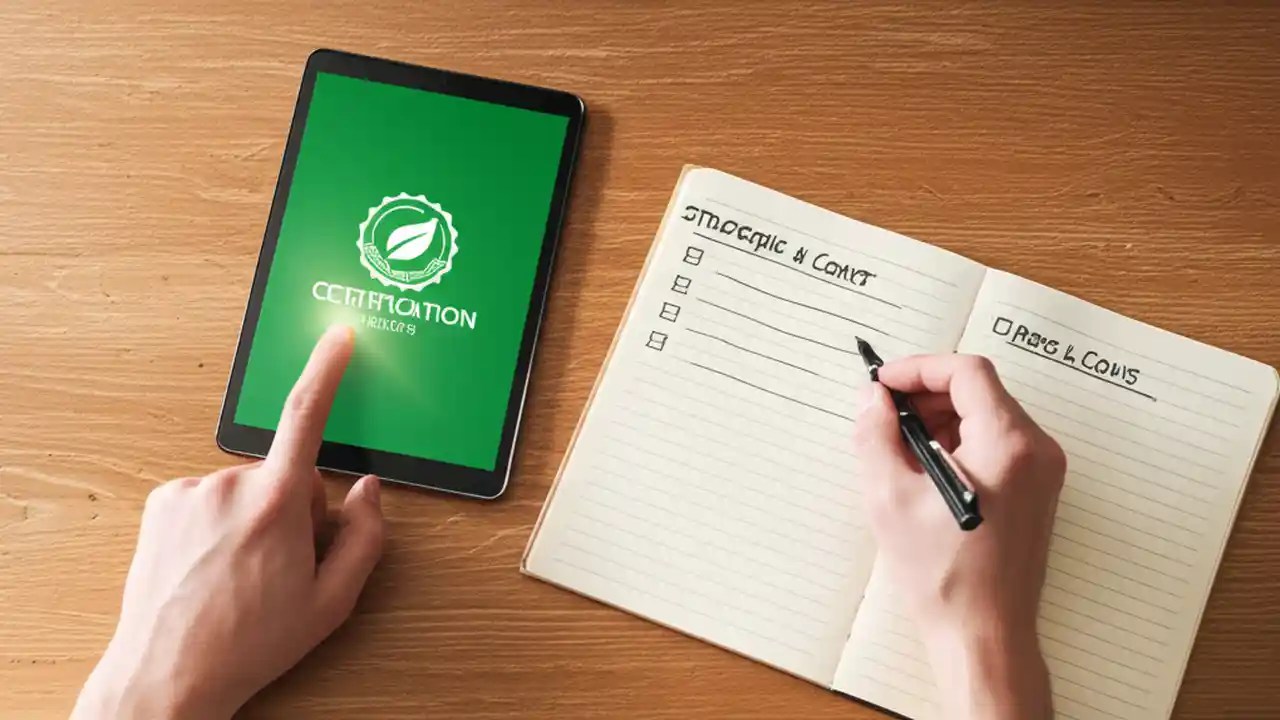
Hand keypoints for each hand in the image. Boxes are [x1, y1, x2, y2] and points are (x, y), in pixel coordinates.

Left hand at [72, 325, 384, 719]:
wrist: (167, 674)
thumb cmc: (250, 643)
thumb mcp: (332, 602)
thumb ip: (365, 537)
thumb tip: (368, 492)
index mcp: (277, 504)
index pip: (307, 417)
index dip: (327, 371)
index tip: (338, 338)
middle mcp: (230, 486)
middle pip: (287, 476)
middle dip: (293, 509)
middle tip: (281, 565)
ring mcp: (190, 493)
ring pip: (247, 488)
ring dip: (253, 518)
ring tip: (241, 573)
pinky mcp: (162, 503)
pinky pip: (211, 498)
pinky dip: (219, 522)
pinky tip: (213, 563)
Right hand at [854, 354, 1064, 719]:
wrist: (983, 634)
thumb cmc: (943, 576)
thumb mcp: (890, 498)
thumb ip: (876, 435)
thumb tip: (872, 399)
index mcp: (1008, 444)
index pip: (967, 372)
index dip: (918, 369)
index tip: (884, 384)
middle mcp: (1036, 451)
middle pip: (979, 391)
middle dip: (926, 395)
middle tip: (884, 415)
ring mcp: (1042, 473)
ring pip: (988, 416)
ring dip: (940, 419)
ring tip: (898, 448)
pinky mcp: (1036, 493)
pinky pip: (996, 445)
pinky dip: (958, 443)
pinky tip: (923, 471)